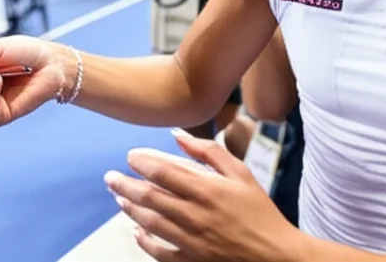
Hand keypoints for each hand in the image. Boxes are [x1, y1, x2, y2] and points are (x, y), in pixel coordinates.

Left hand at [106, 131, 303, 261]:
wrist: (274, 255)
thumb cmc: (260, 213)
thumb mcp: (242, 174)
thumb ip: (210, 152)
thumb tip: (178, 135)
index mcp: (207, 191)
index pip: (163, 172)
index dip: (141, 163)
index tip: (130, 156)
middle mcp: (193, 215)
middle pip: (149, 197)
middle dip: (125, 185)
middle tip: (111, 178)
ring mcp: (189, 241)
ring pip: (149, 222)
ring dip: (130, 208)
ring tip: (119, 198)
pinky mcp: (190, 260)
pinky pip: (158, 251)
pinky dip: (143, 240)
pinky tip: (136, 230)